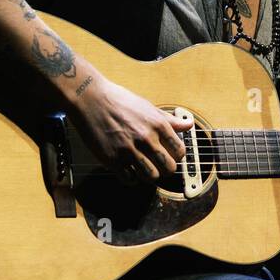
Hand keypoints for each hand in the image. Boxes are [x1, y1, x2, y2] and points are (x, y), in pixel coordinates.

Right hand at [68, 75, 194, 182]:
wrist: (91, 99)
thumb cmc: (120, 101)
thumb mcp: (148, 107)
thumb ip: (169, 120)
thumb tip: (189, 125)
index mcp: (158, 125)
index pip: (180, 152)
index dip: (177, 156)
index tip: (170, 155)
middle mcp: (146, 139)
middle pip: (169, 168)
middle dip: (166, 169)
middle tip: (159, 166)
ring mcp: (129, 150)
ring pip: (151, 177)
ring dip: (149, 176)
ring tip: (144, 169)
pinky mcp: (112, 159)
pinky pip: (129, 179)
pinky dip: (131, 178)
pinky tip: (129, 170)